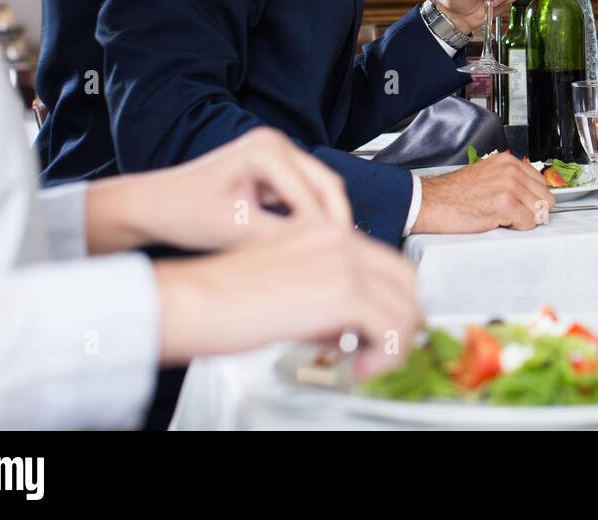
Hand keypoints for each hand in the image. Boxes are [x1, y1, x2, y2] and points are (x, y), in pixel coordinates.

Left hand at [87, 128, 350, 254]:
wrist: (154, 206)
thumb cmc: (183, 213)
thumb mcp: (235, 231)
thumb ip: (281, 239)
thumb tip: (322, 256)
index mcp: (266, 149)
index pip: (315, 192)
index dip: (328, 229)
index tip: (339, 263)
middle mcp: (276, 143)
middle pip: (327, 185)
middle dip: (336, 222)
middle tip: (346, 260)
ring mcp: (276, 154)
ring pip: (321, 190)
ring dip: (327, 220)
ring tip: (334, 257)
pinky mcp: (274, 170)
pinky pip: (306, 194)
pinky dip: (312, 218)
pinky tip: (315, 246)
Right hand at [154, 221, 420, 377]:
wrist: (192, 299)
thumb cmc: (219, 295)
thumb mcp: (283, 282)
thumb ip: (321, 294)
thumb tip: (344, 326)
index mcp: (323, 229)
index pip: (384, 260)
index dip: (389, 300)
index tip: (375, 330)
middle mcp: (339, 238)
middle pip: (406, 279)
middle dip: (401, 319)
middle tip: (380, 349)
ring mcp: (344, 263)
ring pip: (405, 306)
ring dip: (393, 343)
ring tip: (365, 364)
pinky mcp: (342, 294)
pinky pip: (391, 330)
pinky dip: (384, 356)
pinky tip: (357, 368)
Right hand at [412, 150, 553, 233]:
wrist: (431, 202)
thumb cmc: (454, 193)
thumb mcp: (486, 175)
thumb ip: (509, 179)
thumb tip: (531, 193)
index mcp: (508, 161)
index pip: (542, 182)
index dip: (533, 199)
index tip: (524, 205)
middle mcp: (511, 170)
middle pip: (546, 198)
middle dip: (532, 210)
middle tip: (511, 214)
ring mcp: (509, 186)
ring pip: (539, 212)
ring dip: (523, 219)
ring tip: (501, 216)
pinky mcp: (505, 204)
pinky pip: (528, 223)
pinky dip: (516, 227)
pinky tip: (498, 220)